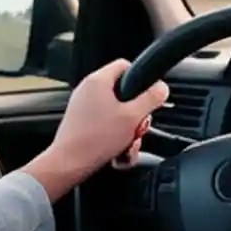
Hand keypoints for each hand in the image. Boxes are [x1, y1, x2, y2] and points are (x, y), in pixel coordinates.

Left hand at [22, 59, 168, 200]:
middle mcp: (88, 91)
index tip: (149, 96)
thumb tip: (162, 88)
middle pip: (124, 94)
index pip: (125, 66)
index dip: (141, 79)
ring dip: (128, 130)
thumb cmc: (95, 139)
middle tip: (138, 126)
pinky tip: (119, 152)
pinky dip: (116, 138)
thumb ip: (151, 98)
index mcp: (98, 81)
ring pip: (117, 114)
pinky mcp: (82, 124)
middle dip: (136, 114)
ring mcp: (83, 108)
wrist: (69, 164)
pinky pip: (106, 126)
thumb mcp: (132, 116)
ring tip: (127, 145)